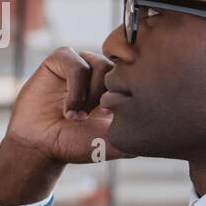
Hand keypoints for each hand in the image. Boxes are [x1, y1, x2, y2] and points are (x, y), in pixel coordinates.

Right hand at [0, 48, 134, 205]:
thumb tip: (163, 133)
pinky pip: (76, 64)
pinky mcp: (61, 59)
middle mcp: (102, 73)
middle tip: (95, 118)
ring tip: (78, 117)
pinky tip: (68, 111)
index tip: (111, 120)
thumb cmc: (77, 143)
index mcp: (119, 87)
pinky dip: (75, 90)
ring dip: (91, 96)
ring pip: (102, 65)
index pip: (138, 77)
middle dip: (109, 97)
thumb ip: (137, 135)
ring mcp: (82, 63)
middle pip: (121, 70)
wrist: (42, 146)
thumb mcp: (115, 142)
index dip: (127, 98)